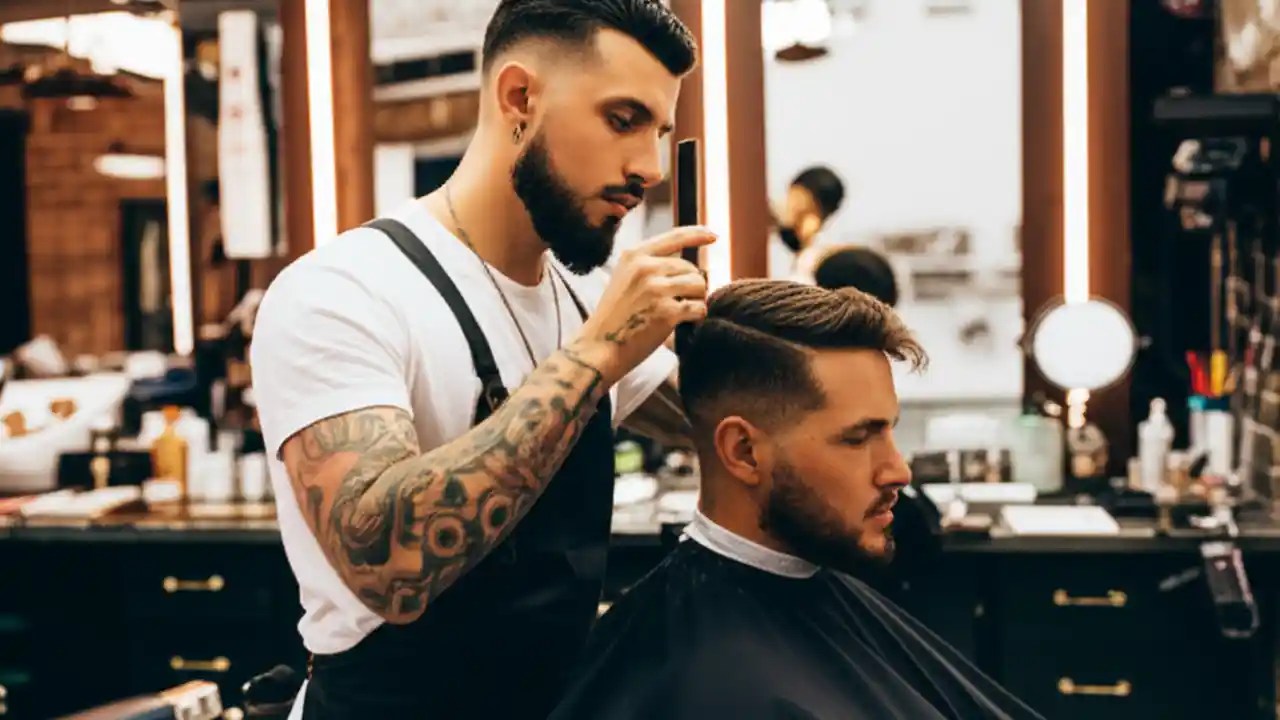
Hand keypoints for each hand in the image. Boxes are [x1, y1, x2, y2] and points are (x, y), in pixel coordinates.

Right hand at [577, 226, 714, 383]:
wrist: (599, 347)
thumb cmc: (615, 318)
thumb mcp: (624, 279)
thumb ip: (649, 266)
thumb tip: (687, 265)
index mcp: (634, 255)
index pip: (675, 237)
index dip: (698, 234)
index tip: (713, 235)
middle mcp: (645, 267)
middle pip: (691, 268)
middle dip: (692, 286)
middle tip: (678, 304)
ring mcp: (656, 289)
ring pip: (699, 285)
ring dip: (696, 300)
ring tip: (680, 312)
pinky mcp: (666, 312)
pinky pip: (698, 308)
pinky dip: (697, 317)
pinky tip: (684, 323)